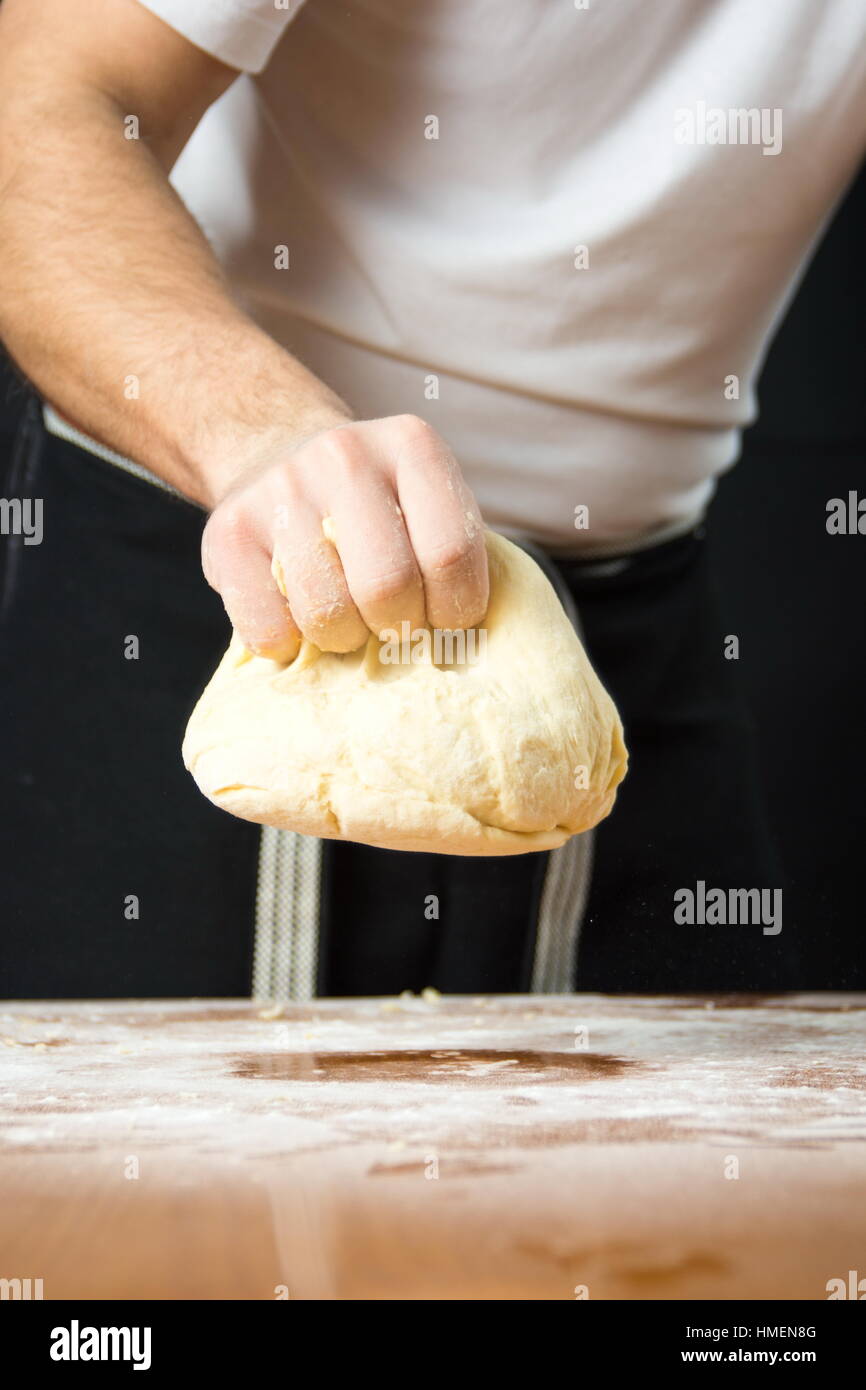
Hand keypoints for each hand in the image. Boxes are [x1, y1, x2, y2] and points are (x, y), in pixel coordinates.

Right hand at [201, 414, 488, 661]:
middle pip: (388, 586)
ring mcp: (280, 488)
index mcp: (412, 446)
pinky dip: (288, 646)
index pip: (451, 553)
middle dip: (398, 628)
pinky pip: (268, 629)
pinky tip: (296, 619)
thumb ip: (450, 555)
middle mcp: (344, 456)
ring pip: (327, 613)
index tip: (444, 622)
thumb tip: (462, 649)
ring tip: (345, 620)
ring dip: (343, 639)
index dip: (455, 609)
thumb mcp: (424, 502)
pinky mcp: (226, 530)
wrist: (275, 452)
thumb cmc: (372, 505)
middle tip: (391, 625)